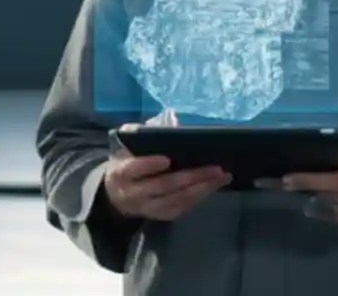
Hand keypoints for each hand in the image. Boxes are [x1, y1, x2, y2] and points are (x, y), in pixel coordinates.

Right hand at [103, 110, 231, 221]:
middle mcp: (133, 193)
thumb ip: (144, 133)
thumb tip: (173, 121)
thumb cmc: (127, 161)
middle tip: (215, 168)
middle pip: (163, 186)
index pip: (134, 169)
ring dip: (201, 189)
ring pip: (175, 200)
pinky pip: (181, 209)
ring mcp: (146, 208)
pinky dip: (198, 198)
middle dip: (190, 177)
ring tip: (221, 176)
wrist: (116, 193)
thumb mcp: (127, 146)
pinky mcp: (159, 216)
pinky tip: (213, 186)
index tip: (167, 159)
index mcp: (121, 172)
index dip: (149, 165)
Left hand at [271, 119, 337, 227]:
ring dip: (305, 196)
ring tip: (279, 187)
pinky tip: (307, 205)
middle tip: (271, 181)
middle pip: (323, 194)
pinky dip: (320, 212)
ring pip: (325, 205)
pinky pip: (332, 217)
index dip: (311, 180)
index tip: (287, 178)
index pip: (334, 180)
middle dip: (298, 187)